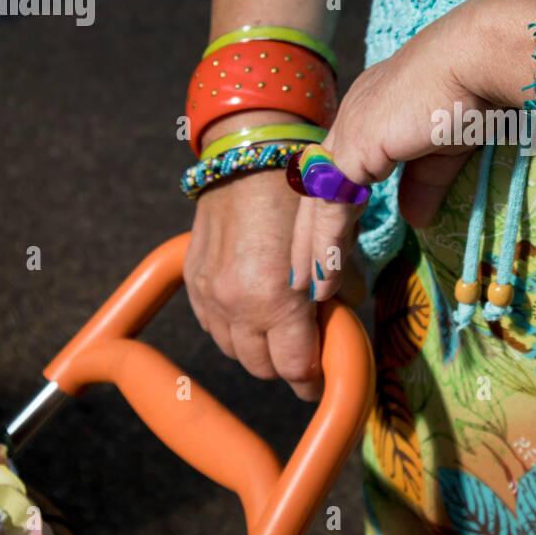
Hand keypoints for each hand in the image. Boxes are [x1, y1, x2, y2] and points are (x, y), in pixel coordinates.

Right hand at [185, 165, 324, 399]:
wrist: (250, 153)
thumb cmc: (301, 193)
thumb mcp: (333, 242)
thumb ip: (337, 288)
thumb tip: (343, 318)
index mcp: (275, 299)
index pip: (294, 367)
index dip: (312, 380)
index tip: (323, 381)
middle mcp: (236, 304)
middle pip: (263, 367)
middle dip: (288, 364)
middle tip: (307, 350)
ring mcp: (209, 294)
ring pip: (235, 351)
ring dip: (259, 348)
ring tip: (281, 328)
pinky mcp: (192, 279)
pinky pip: (212, 326)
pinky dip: (233, 327)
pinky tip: (251, 310)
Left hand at [287, 9, 491, 304]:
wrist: (477, 60)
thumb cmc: (475, 92)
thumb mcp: (446, 148)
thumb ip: (425, 183)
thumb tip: (414, 219)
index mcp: (372, 114)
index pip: (343, 171)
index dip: (335, 211)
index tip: (332, 247)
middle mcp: (352, 119)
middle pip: (321, 188)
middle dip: (310, 236)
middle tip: (303, 278)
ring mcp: (348, 132)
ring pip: (318, 202)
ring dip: (311, 248)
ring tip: (308, 291)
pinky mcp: (354, 149)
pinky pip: (332, 208)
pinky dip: (325, 245)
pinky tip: (323, 275)